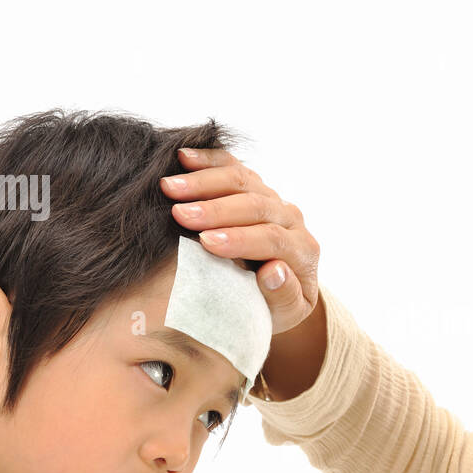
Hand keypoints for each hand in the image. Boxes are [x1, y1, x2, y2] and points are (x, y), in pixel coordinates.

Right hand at [160, 148, 319, 335]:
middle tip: (180, 215)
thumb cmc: (272, 308)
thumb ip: (284, 296)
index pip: (273, 240)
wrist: (275, 292)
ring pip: (243, 180)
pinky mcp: (254, 186)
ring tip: (169, 188)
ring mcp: (272, 198)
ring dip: (204, 182)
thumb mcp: (283, 315)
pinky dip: (207, 159)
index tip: (207, 242)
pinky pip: (232, 166)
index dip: (240, 239)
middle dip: (216, 209)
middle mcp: (291, 219)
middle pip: (257, 205)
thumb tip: (275, 271)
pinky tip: (182, 157)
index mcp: (303, 251)